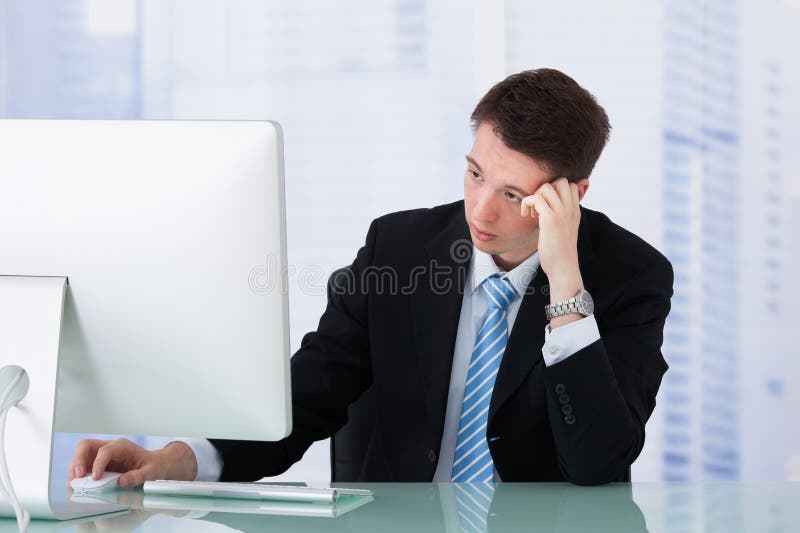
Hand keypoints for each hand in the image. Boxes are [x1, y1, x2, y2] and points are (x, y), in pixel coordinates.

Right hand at [67, 438, 197, 488]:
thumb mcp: (151, 472)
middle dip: (78, 460)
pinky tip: (78, 487)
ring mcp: (101, 455)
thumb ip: (138, 476)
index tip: (95, 478)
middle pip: (86, 446)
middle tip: (77, 477)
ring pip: (80, 456)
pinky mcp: (97, 464)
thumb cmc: (153, 466)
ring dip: (74, 470)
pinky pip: (82, 466)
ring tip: (74, 486)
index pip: (105, 450)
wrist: (155, 464)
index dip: (98, 463)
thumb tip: (121, 482)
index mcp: (122, 446)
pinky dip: (77, 476)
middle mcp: (109, 447)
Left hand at [520, 177, 581, 281]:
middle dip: (545, 189)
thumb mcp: (564, 231)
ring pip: (547, 186)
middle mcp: (571, 209)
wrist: (564, 269)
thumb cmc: (561, 253)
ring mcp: (561, 213)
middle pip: (561, 181)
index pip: (571, 185)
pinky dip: (527, 203)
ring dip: (535, 196)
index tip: (546, 206)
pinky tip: (527, 216)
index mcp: (575, 211)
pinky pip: (536, 198)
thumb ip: (560, 218)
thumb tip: (546, 212)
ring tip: (533, 213)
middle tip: (539, 206)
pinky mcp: (550, 219)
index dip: (556, 191)